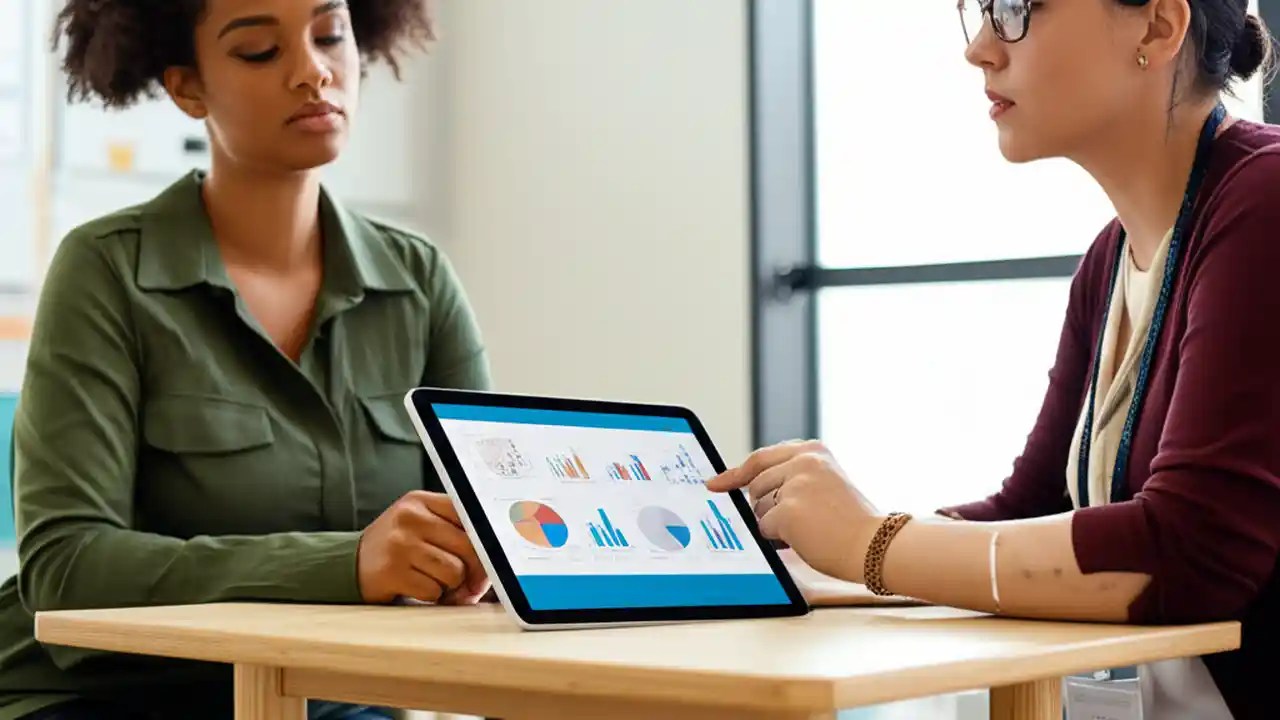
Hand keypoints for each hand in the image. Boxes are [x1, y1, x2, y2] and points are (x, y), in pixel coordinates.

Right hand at [357, 491, 490, 604]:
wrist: (347, 564)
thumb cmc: (397, 546)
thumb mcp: (419, 524)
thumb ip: (453, 530)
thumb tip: (494, 558)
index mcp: (420, 501)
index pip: (469, 514)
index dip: (486, 540)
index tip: (492, 556)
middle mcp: (409, 517)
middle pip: (467, 546)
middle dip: (474, 571)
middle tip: (470, 584)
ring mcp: (399, 544)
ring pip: (453, 571)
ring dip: (449, 585)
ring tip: (435, 582)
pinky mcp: (391, 572)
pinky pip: (433, 591)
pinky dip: (431, 596)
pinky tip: (417, 588)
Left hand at [706, 440, 881, 582]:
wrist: (874, 545)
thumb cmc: (852, 522)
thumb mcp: (826, 483)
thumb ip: (794, 478)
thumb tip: (753, 493)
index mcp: (813, 451)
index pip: (762, 458)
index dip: (737, 473)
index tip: (717, 482)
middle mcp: (803, 461)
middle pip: (756, 484)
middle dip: (764, 506)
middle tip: (792, 521)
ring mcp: (795, 484)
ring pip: (758, 507)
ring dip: (774, 523)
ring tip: (808, 528)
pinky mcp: (788, 510)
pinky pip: (764, 527)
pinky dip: (777, 539)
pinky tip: (803, 539)